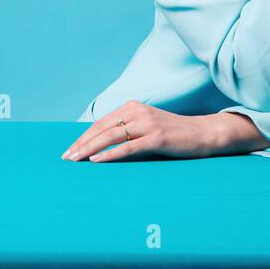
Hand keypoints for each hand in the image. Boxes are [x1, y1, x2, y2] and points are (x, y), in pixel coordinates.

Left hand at [61, 101, 241, 161]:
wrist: (203, 134)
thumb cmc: (173, 134)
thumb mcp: (147, 127)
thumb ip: (127, 131)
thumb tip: (100, 146)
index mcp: (133, 107)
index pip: (101, 122)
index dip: (83, 136)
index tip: (70, 150)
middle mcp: (139, 112)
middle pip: (102, 128)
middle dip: (82, 144)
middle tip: (67, 158)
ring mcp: (148, 124)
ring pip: (111, 136)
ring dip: (90, 149)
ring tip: (76, 160)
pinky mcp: (157, 138)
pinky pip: (128, 147)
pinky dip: (110, 154)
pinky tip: (97, 161)